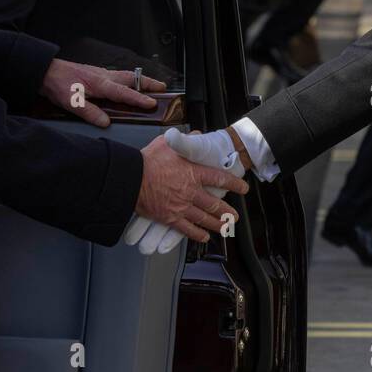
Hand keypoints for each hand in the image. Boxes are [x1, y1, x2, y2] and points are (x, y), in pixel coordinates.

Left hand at [39, 59, 165, 128]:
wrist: (46, 71)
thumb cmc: (58, 84)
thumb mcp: (72, 103)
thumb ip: (90, 112)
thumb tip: (106, 122)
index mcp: (100, 83)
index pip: (124, 92)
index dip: (139, 99)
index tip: (152, 103)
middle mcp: (104, 76)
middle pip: (131, 78)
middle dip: (148, 83)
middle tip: (162, 88)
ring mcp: (101, 73)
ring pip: (126, 75)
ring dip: (140, 80)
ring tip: (151, 85)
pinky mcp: (96, 74)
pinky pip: (118, 75)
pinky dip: (129, 79)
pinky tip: (128, 84)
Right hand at [132, 132, 247, 247]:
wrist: (129, 179)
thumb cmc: (146, 161)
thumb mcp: (167, 143)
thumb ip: (185, 140)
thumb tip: (196, 134)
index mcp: (192, 173)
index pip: (220, 179)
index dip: (234, 184)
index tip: (243, 188)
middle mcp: (190, 192)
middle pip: (215, 204)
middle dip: (227, 211)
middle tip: (235, 216)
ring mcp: (181, 207)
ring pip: (204, 218)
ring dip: (217, 224)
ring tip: (226, 227)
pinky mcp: (170, 218)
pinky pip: (187, 230)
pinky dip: (197, 234)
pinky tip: (204, 237)